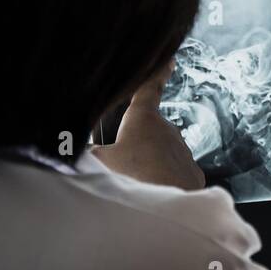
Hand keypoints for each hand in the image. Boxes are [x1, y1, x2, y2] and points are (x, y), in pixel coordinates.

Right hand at [91, 60, 204, 190]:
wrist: (164, 209)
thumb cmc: (130, 179)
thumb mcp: (96, 162)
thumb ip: (87, 152)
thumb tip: (78, 150)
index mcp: (144, 119)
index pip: (149, 90)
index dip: (156, 74)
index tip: (167, 60)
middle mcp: (168, 131)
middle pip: (149, 132)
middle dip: (137, 145)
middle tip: (122, 164)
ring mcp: (183, 152)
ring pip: (162, 154)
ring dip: (150, 165)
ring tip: (135, 184)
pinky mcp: (193, 173)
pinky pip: (174, 173)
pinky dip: (164, 181)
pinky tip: (152, 193)